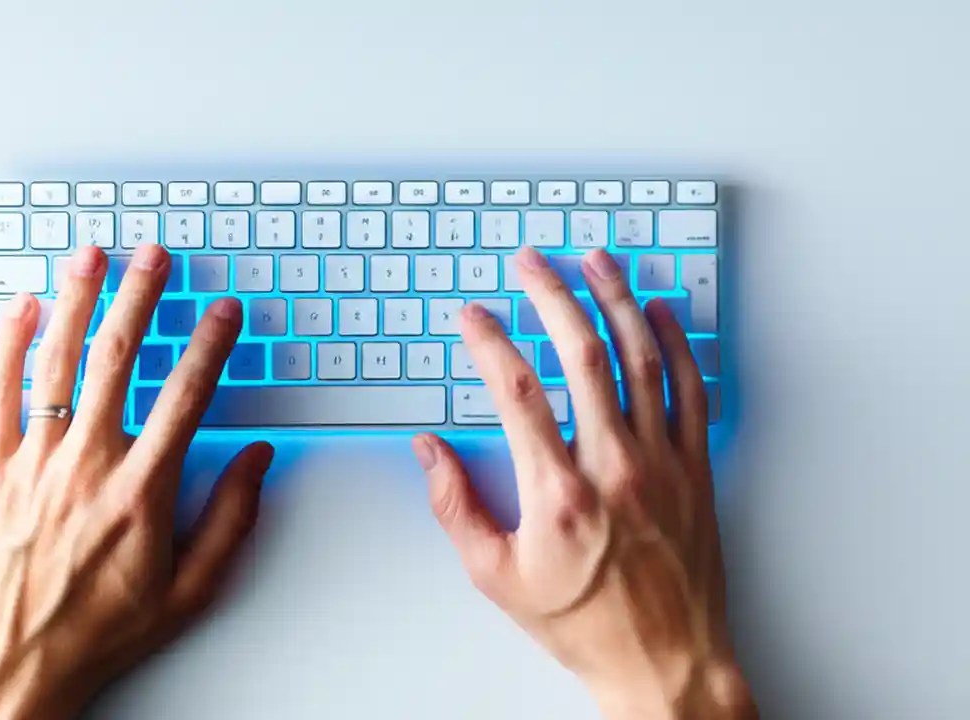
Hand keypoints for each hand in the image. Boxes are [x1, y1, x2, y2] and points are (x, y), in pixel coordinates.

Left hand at [0, 245, 272, 719]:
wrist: (15, 664)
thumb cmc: (102, 631)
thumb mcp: (191, 591)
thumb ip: (232, 520)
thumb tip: (259, 459)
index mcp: (140, 492)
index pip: (186, 397)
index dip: (209, 344)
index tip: (223, 311)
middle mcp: (86, 465)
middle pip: (117, 359)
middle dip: (139, 297)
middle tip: (154, 255)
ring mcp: (34, 463)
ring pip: (56, 363)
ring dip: (77, 301)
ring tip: (92, 256)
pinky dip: (9, 345)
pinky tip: (23, 308)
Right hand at [413, 248, 754, 719]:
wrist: (664, 661)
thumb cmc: (583, 625)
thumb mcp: (496, 577)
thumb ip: (455, 507)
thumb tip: (430, 452)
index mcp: (558, 493)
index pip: (516, 392)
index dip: (488, 342)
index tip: (472, 316)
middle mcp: (614, 466)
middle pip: (581, 355)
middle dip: (551, 296)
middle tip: (531, 263)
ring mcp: (662, 463)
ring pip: (640, 359)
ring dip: (615, 300)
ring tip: (595, 261)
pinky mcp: (696, 470)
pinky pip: (691, 390)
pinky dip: (677, 344)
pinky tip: (659, 314)